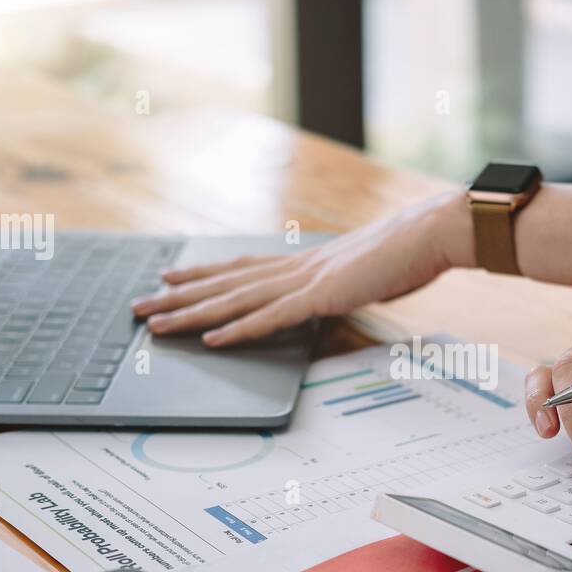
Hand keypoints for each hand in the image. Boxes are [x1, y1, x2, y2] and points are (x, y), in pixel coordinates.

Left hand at [131, 190, 472, 345]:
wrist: (431, 233)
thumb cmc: (408, 251)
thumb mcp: (366, 270)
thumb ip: (341, 282)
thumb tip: (334, 290)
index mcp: (306, 261)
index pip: (242, 268)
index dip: (203, 273)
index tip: (170, 276)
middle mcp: (297, 266)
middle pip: (226, 282)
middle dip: (179, 296)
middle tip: (139, 305)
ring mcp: (306, 280)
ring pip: (236, 299)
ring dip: (192, 313)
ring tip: (156, 323)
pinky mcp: (322, 296)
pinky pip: (271, 317)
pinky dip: (238, 328)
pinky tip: (211, 338)